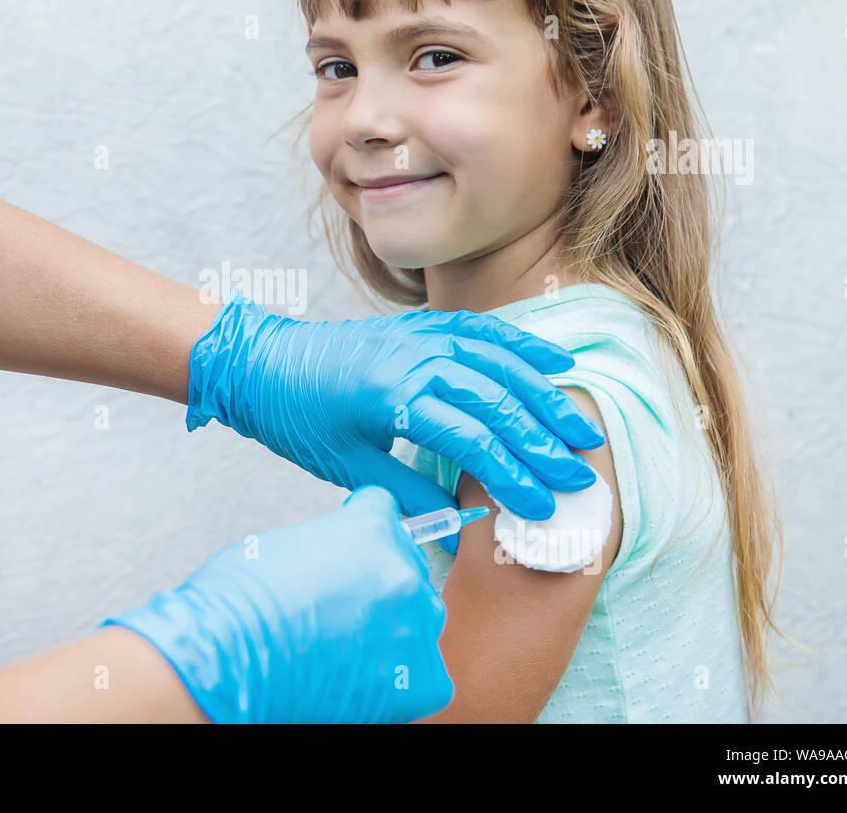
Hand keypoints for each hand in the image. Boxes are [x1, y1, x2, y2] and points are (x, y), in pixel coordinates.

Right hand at [103, 485, 452, 722]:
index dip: (359, 530)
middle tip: (339, 606)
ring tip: (345, 646)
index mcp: (371, 528)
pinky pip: (425, 675)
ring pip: (421, 619)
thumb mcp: (283, 544)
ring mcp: (416, 627)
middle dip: (378, 581)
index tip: (348, 548)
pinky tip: (358, 678)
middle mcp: (402, 572)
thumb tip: (341, 559)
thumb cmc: (238, 603)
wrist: (227, 662)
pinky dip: (398, 680)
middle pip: (407, 567)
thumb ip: (330, 543)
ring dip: (394, 628)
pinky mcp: (420, 680)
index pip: (385, 512)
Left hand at [186, 294, 605, 551]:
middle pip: (496, 402)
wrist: (263, 364)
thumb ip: (405, 494)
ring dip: (547, 397)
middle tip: (580, 476)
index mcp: (393, 400)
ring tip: (583, 430)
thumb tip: (458, 521)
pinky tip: (559, 362)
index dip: (512, 478)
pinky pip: (483, 332)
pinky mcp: (422, 325)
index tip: (540, 507)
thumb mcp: (347, 467)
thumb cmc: (299, 419)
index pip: (472, 442)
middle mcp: (415, 361)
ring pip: (500, 364)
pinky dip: (524, 347)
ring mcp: (421, 337)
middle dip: (542, 444)